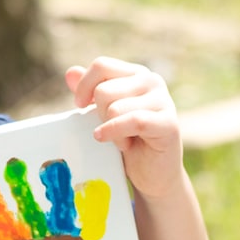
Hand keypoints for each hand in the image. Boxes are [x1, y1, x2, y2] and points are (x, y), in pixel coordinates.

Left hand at [65, 57, 183, 200]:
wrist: (153, 174)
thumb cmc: (128, 142)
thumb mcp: (104, 115)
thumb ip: (90, 93)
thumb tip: (71, 72)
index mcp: (136, 74)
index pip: (101, 65)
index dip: (84, 87)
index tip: (80, 106)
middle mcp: (151, 81)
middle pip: (103, 89)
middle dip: (98, 114)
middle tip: (110, 130)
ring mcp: (163, 101)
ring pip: (114, 107)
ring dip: (111, 130)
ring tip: (122, 141)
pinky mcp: (168, 123)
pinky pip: (133, 121)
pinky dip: (117, 133)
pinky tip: (120, 145)